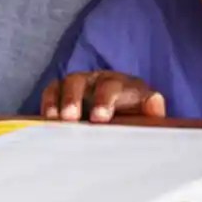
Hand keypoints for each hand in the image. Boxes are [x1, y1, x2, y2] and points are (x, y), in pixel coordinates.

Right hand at [39, 71, 165, 123]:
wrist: (127, 112)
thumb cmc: (137, 114)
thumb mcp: (148, 113)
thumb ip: (152, 109)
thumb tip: (155, 103)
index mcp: (121, 85)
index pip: (112, 87)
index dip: (105, 101)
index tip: (99, 119)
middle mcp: (98, 80)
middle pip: (81, 81)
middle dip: (74, 98)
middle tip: (71, 117)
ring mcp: (79, 86)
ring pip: (65, 84)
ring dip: (58, 101)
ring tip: (56, 120)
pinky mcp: (63, 94)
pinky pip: (51, 92)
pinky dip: (47, 103)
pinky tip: (46, 120)